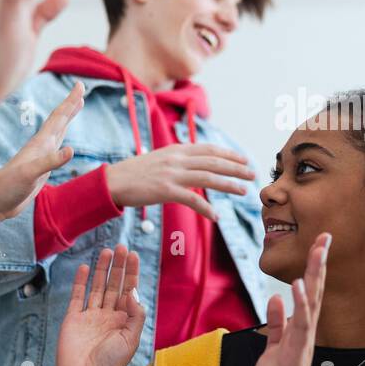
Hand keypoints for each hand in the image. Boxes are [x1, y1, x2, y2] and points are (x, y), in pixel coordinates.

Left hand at [0, 83, 83, 227]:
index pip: (59, 117)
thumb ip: (50, 162)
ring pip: (58, 131)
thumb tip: (71, 150)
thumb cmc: (8, 187)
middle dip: (71, 104)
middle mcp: (41, 146)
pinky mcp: (41, 168)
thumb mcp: (30, 174)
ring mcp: (41, 156)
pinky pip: (57, 147)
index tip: (79, 85)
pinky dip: (63, 139)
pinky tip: (65, 142)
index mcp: (40, 144)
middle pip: (59, 119)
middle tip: (80, 88)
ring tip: (77, 105)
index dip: (70, 102)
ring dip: (68, 117)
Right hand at [55, 245, 145, 365]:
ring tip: (107, 252)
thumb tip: (133, 294)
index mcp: (123, 321)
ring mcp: (90, 316)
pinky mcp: (73, 319)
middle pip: (114, 285)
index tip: (133, 255)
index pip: (129, 291)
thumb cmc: (110, 365)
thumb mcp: (130, 341)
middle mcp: (107, 315)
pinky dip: (81, 282)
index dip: (131, 273)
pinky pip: (77, 297)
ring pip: (97, 287)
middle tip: (121, 247)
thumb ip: (135, 316)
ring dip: (102, 270)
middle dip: (118, 266)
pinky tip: (86, 268)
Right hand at [103, 143, 254, 220]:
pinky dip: (206, 208)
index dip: (229, 154)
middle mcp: (176, 159)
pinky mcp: (165, 190)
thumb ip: (179, 160)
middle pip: (213, 161)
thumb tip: (196, 163)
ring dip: (229, 185)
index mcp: (176, 150)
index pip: (209, 149)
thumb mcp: (160, 159)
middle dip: (236, 167)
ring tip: (243, 192)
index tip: (244, 159)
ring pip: (208, 177)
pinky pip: (191, 200)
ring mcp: (171, 174)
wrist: (111, 181)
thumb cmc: (135, 173)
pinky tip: (215, 217)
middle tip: (252, 174)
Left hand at [251, 232, 330, 365]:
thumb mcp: (273, 348)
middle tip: (325, 236)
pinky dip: (300, 304)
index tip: (318, 244)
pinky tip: (297, 286)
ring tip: (318, 251)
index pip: (309, 292)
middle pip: (316, 291)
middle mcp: (307, 331)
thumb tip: (276, 297)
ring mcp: (304, 340)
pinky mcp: (297, 351)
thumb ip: (276, 324)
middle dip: (320, 263)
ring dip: (315, 276)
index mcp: (301, 329)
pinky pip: (301, 324)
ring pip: (312, 302)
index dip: (313, 268)